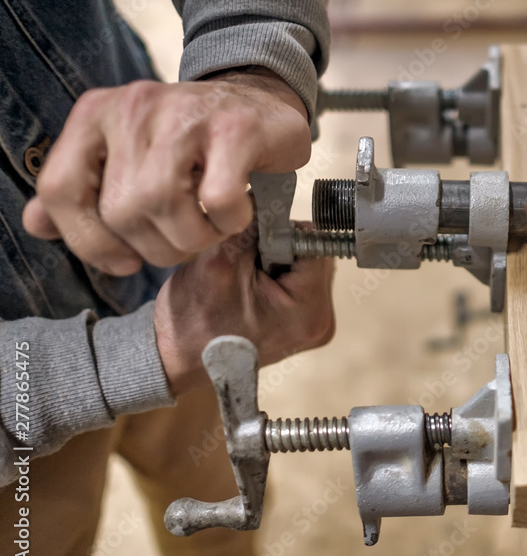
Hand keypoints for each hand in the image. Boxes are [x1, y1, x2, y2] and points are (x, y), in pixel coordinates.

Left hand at [22, 68, 310, 274]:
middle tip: (182, 241)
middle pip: (121, 210)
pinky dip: (229, 221)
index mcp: (96, 113)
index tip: (123, 261)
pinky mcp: (236, 128)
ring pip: (165, 207)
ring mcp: (186, 114)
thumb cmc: (191, 143)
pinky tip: (235, 212)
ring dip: (194, 238)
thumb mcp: (127, 157)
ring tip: (210, 228)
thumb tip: (37, 225)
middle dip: (157, 246)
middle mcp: (134, 107)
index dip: (87, 240)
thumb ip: (82, 190)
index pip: (61, 190)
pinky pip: (218, 200)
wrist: (261, 103)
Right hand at [153, 226, 334, 394]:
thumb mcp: (220, 260)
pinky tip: (250, 284)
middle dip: (282, 246)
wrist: (175, 359)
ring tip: (245, 273)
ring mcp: (314, 326)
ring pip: (305, 268)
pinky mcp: (302, 326)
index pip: (314, 245)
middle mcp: (322, 321)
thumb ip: (251, 226)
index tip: (256, 232)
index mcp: (309, 310)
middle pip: (314, 256)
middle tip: (246, 255)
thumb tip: (269, 196)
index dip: (284, 230)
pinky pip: (298, 285)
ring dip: (278, 260)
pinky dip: (276, 276)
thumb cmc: (193, 319)